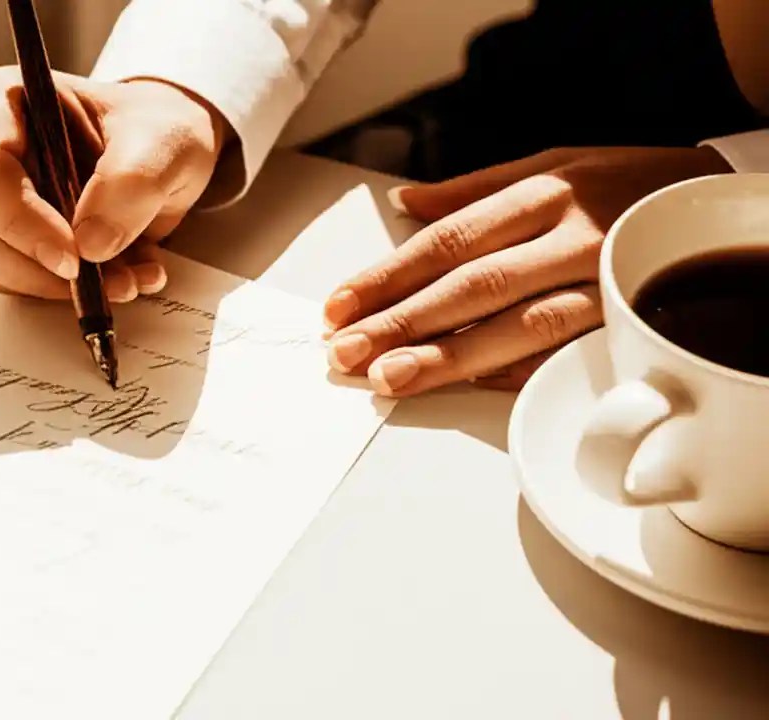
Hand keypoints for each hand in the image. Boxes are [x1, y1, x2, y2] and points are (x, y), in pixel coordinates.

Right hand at [0, 67, 227, 301]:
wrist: (162, 156)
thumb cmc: (155, 130)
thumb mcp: (165, 142)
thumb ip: (132, 182)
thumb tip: (91, 244)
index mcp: (4, 102)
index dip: (16, 220)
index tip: (74, 257)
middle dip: (37, 269)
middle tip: (108, 281)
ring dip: (55, 288)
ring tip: (127, 280)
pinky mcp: (2, 241)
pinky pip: (14, 282)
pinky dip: (64, 294)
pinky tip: (118, 278)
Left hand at [323, 146, 732, 396]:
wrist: (719, 203)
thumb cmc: (627, 183)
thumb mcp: (556, 162)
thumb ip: (473, 190)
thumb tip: (403, 204)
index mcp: (542, 195)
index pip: (447, 241)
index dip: (389, 275)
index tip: (340, 306)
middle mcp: (570, 240)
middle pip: (472, 286)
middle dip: (403, 322)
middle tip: (347, 353)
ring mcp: (603, 286)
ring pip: (518, 327)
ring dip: (449, 357)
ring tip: (391, 378)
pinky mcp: (628, 326)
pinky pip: (567, 357)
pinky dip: (517, 375)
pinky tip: (469, 391)